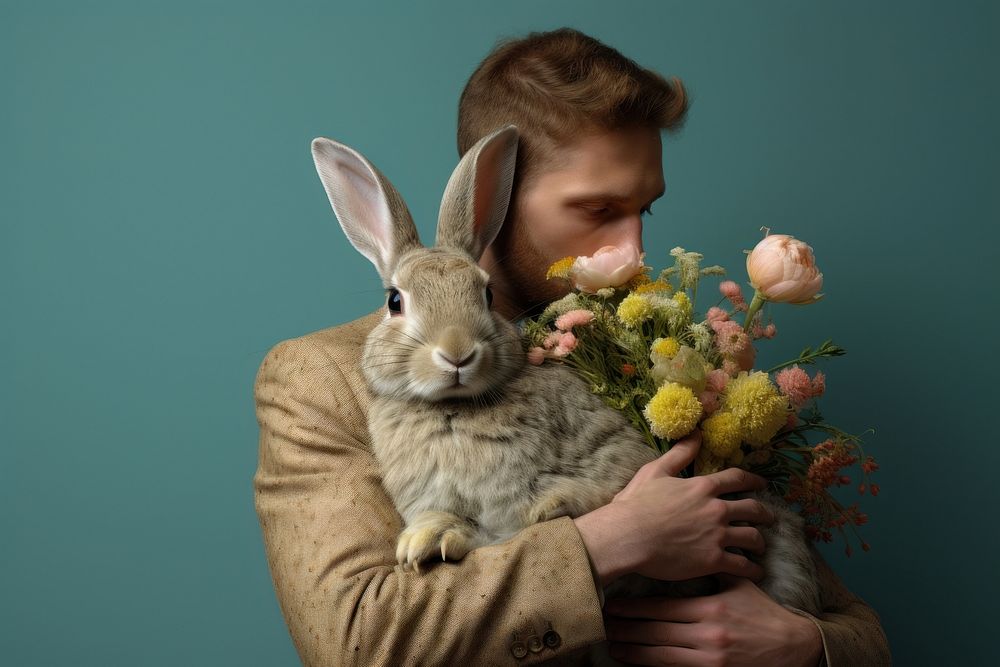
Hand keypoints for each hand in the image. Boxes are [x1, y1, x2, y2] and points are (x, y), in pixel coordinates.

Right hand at [574, 430, 775, 585]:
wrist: (629, 536)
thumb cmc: (637, 503)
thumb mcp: (656, 471)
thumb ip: (680, 454)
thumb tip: (696, 433)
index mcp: (703, 487)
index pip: (737, 480)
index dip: (753, 481)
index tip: (762, 484)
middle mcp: (717, 510)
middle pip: (752, 510)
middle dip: (764, 514)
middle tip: (769, 518)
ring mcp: (718, 536)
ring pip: (752, 538)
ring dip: (760, 543)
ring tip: (761, 547)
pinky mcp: (714, 560)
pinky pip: (743, 566)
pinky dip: (752, 569)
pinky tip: (755, 572)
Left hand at [603, 574, 823, 666]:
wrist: (793, 647)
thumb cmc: (763, 613)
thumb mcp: (740, 586)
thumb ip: (716, 565)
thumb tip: (694, 542)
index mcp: (710, 608)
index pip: (663, 607)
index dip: (635, 607)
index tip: (613, 605)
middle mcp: (707, 634)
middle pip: (656, 631)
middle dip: (627, 629)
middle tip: (604, 625)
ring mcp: (710, 657)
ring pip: (661, 655)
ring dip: (634, 651)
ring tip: (612, 646)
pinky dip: (653, 666)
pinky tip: (636, 663)